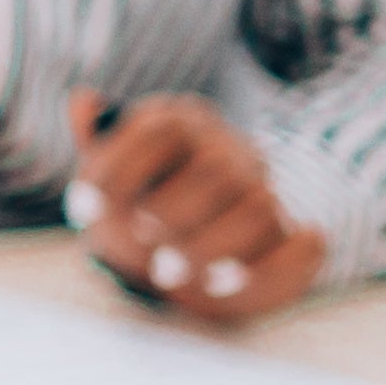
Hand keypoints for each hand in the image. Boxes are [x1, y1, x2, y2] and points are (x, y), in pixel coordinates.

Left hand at [71, 90, 326, 321]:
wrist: (185, 245)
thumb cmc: (136, 202)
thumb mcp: (107, 172)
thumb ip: (96, 142)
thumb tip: (82, 100)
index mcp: (184, 125)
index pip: (162, 131)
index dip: (119, 169)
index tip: (84, 208)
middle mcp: (233, 153)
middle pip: (217, 171)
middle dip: (171, 211)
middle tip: (139, 238)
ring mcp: (268, 193)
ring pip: (259, 210)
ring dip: (209, 247)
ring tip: (167, 272)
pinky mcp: (293, 238)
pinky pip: (303, 246)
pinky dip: (266, 267)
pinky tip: (219, 284)